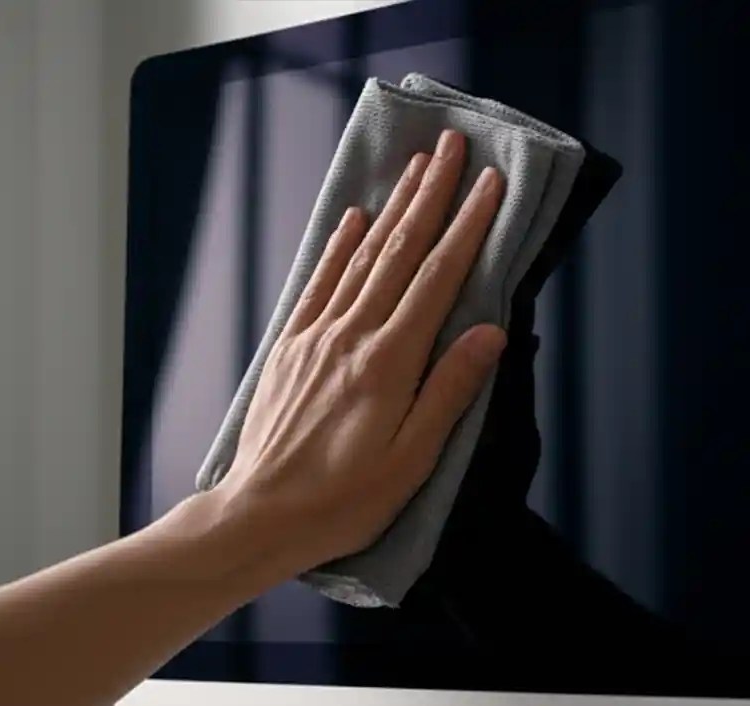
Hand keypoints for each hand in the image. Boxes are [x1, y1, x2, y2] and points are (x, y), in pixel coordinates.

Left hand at [179, 129, 506, 584]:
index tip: (491, 184)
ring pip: (363, 256)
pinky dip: (341, 246)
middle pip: (400, 250)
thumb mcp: (413, 460)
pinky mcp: (291, 347)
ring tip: (416, 166)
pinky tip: (355, 220)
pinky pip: (320, 282)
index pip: (438, 278)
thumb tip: (490, 333)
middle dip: (432, 194)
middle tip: (453, 146)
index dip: (468, 226)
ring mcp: (317, 336)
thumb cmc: (342, 500)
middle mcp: (352, 335)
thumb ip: (450, 390)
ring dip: (393, 207)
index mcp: (389, 363)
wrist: (258, 515)